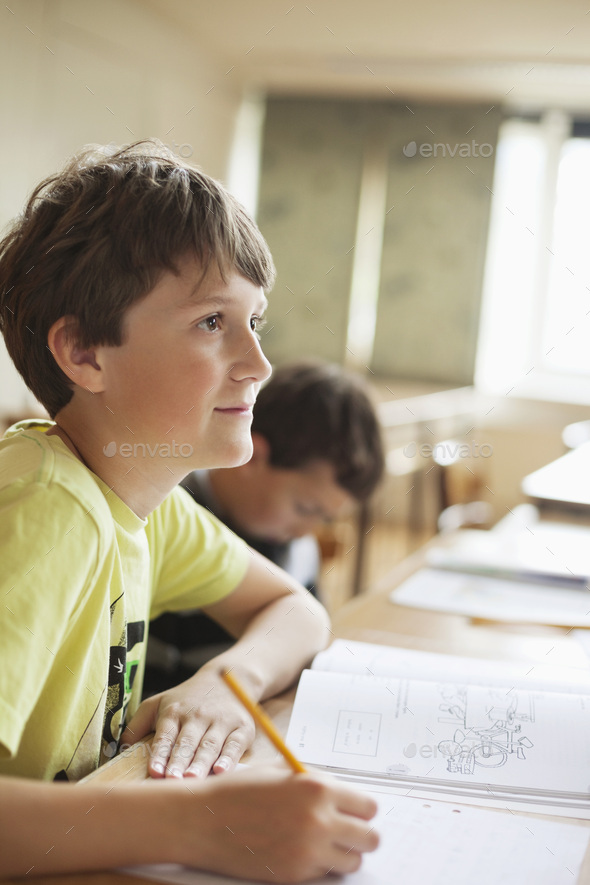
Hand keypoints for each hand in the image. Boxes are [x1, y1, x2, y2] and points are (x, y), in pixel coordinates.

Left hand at [121, 664, 255, 778]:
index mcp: (174, 712)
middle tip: (172, 781)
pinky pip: (234, 745)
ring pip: (209, 745)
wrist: (228, 677)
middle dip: (179, 762)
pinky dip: (229, 758)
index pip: (165, 736)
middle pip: (187, 742)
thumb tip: (120, 749)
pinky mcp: (241, 727)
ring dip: (200, 763)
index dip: (160, 754)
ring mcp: (220, 721)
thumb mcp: (159, 703)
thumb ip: (137, 724)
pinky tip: (221, 771)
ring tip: (192, 780)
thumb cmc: (187, 698)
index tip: (154, 772)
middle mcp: (197, 716)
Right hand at [178, 767, 379, 881]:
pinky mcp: (294, 876)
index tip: (355, 811)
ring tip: (323, 842)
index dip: (362, 809)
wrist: (203, 820)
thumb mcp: (283, 772)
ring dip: (343, 853)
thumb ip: (317, 782)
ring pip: (352, 862)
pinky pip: (325, 875)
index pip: (369, 807)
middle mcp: (318, 820)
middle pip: (370, 838)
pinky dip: (319, 866)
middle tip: (346, 830)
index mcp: (317, 788)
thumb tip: (344, 795)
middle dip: (361, 834)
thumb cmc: (240, 791)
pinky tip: (300, 851)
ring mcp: (307, 852)